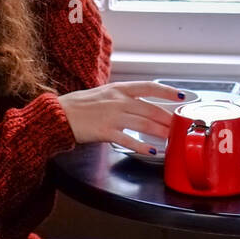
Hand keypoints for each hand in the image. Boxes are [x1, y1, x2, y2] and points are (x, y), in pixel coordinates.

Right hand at [57, 82, 184, 154]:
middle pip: (150, 109)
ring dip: (160, 132)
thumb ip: (120, 98)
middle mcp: (118, 100)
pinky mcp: (105, 131)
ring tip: (172, 139)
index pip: (149, 87)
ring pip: (144, 124)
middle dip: (168, 118)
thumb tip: (138, 104)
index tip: (182, 96)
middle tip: (180, 126)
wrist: (57, 114)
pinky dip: (142, 146)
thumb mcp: (102, 94)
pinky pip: (128, 140)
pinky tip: (152, 151)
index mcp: (118, 89)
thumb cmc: (78, 105)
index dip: (167, 91)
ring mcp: (112, 116)